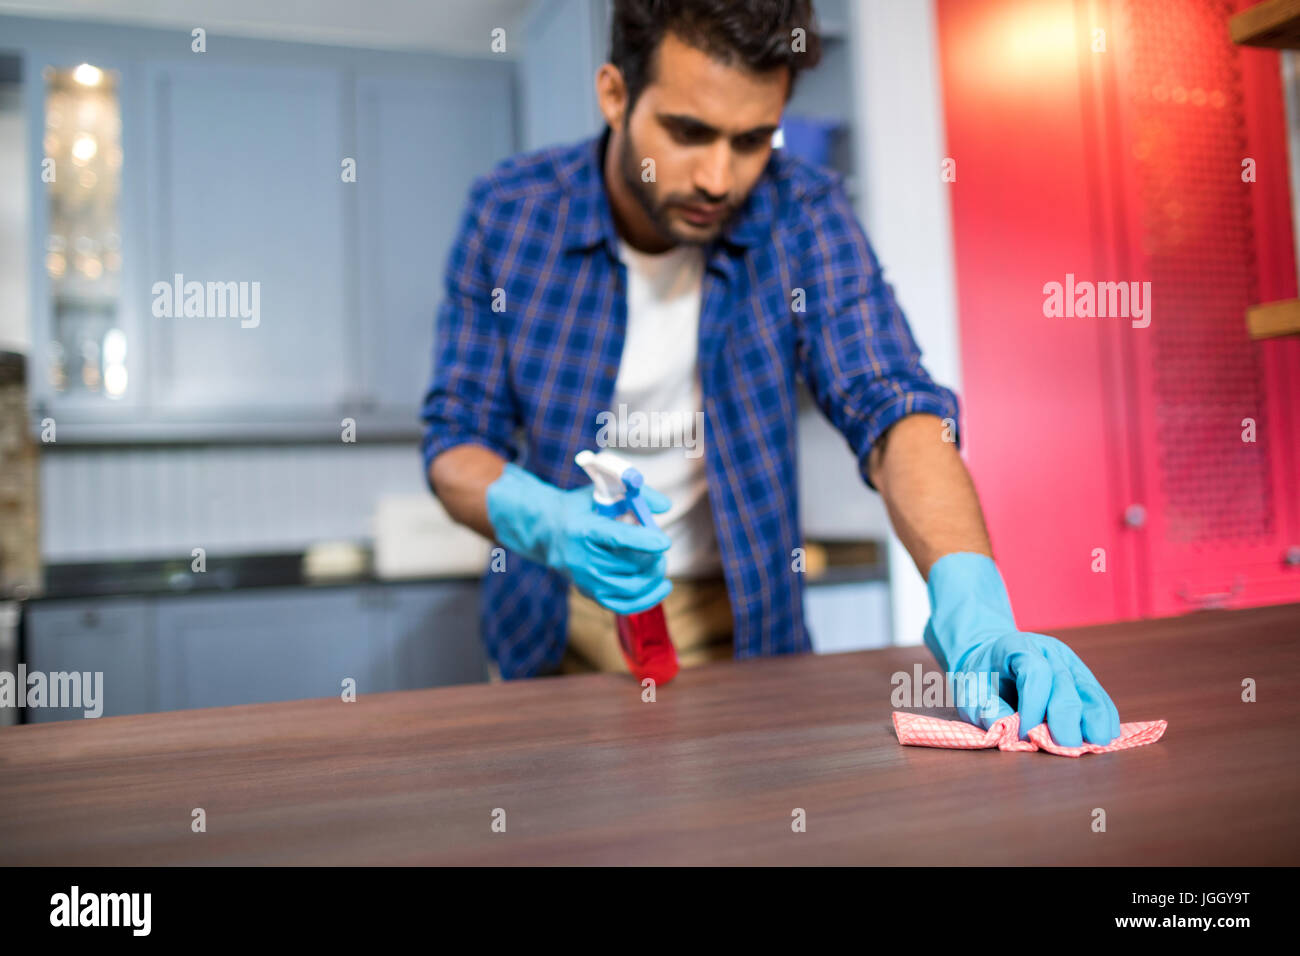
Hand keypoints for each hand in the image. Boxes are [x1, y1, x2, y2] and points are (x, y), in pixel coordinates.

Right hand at [486, 463, 671, 613]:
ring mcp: (585, 580)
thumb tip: (666, 506)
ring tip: (659, 562)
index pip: (616, 538)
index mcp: (583, 529)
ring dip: (653, 576)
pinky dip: (647, 599)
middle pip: (627, 565)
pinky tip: (661, 587)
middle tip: (661, 546)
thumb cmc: (581, 509)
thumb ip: (636, 494)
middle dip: (653, 557)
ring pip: (630, 587)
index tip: (664, 541)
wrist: (547, 532)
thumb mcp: (603, 492)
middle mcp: (581, 559)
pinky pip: (623, 605)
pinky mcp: (589, 594)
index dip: (642, 541)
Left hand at [923, 552, 1119, 746]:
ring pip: (1089, 690)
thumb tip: (1006, 730)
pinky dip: (1104, 716)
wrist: (992, 658)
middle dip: (1067, 718)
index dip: (1033, 706)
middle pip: (1066, 684)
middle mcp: (1049, 651)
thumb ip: (983, 707)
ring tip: (1095, 744)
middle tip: (1065, 746)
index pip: (1035, 673)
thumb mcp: (969, 688)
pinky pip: (1098, 696)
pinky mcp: (1082, 677)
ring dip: (1093, 719)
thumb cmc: (981, 676)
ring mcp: (1070, 663)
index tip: (1024, 734)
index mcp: (1017, 646)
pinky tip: (1105, 735)